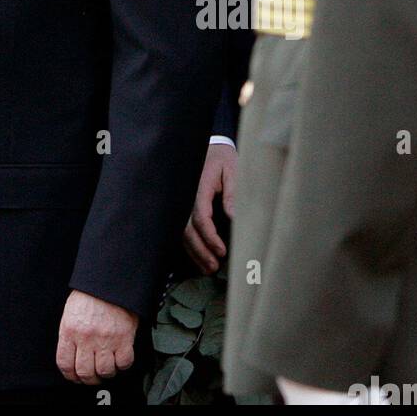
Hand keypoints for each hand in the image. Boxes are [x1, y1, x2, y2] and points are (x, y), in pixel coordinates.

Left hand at [56, 290, 137, 383]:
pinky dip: (122, 365)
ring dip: (107, 373)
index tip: (75, 377)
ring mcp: (106, 339)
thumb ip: (70, 334)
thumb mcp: (71, 312)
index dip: (70, 375)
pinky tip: (120, 358)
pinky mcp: (124, 338)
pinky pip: (124, 363)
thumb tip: (72, 355)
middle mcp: (86, 338)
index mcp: (69, 330)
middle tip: (93, 375)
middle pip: (85, 373)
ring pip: (105, 372)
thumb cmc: (90, 294)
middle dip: (89, 379)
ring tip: (107, 366)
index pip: (65, 364)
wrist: (110, 280)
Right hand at [183, 142, 236, 273]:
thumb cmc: (225, 159)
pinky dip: (190, 245)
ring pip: (182, 231)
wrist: (213, 147)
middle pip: (186, 228)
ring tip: (208, 268)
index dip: (209, 236)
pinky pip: (183, 228)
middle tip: (213, 266)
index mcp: (199, 185)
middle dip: (199, 249)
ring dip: (194, 251)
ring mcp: (184, 201)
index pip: (199, 215)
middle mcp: (187, 195)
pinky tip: (200, 258)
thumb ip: (233, 193)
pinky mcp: (185, 205)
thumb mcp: (233, 170)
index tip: (222, 251)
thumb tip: (234, 216)